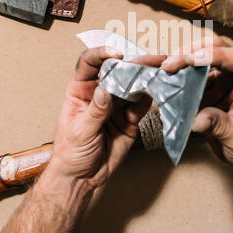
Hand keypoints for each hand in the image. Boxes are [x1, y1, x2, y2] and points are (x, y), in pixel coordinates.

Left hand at [44, 45, 151, 192]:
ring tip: (162, 71)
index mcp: (80, 90)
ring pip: (133, 86)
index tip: (117, 54)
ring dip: (147, 79)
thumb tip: (105, 91)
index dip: (102, 54)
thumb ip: (95, 111)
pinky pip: (141, 105)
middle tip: (153, 59)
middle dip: (134, 63)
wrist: (81, 178)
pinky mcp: (129, 119)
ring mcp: (116, 106)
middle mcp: (99, 93)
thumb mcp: (80, 132)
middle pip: (117, 71)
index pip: (89, 64)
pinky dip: (151, 98)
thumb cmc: (70, 153)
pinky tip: (160, 90)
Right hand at [161, 32, 232, 172]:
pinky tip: (166, 78)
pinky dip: (180, 74)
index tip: (190, 60)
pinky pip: (194, 74)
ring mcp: (226, 79)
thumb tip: (197, 119)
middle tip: (171, 63)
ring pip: (203, 56)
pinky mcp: (212, 87)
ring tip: (165, 69)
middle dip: (193, 51)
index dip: (213, 56)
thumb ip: (219, 125)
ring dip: (183, 61)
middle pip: (218, 48)